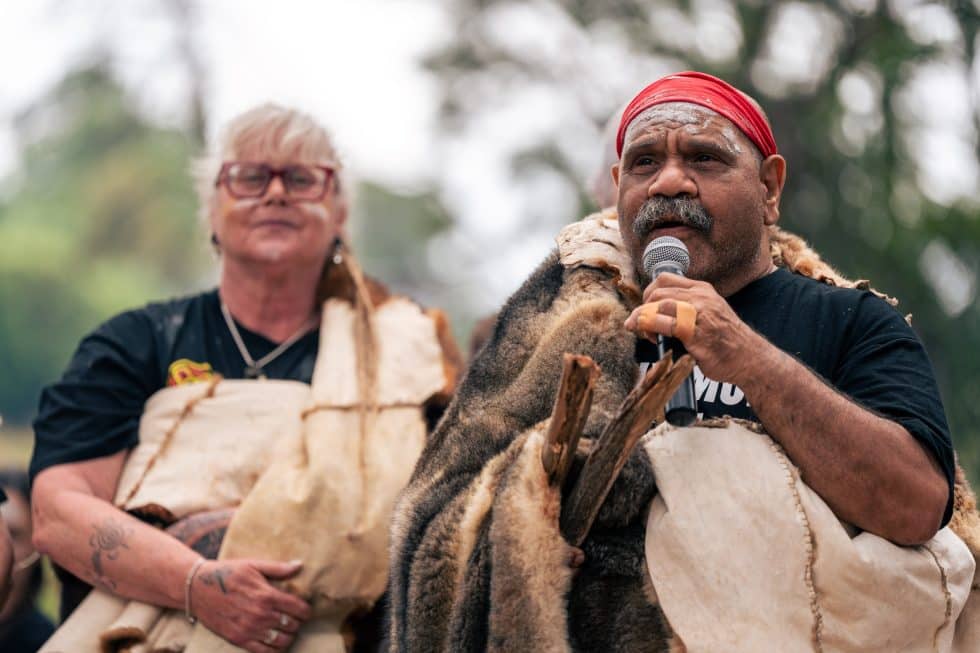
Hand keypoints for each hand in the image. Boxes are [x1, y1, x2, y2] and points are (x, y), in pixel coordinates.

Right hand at [191, 558, 311, 651]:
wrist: (198, 589)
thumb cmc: (227, 573)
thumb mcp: (253, 565)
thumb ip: (278, 568)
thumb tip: (299, 566)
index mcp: (267, 596)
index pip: (299, 609)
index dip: (306, 610)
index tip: (304, 608)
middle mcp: (261, 615)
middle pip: (293, 626)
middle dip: (297, 622)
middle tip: (293, 617)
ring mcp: (250, 630)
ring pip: (282, 641)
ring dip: (288, 636)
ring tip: (285, 629)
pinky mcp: (239, 640)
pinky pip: (264, 652)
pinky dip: (274, 649)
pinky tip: (273, 641)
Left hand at [624, 272, 766, 383]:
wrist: (750, 359)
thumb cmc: (725, 341)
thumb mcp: (708, 313)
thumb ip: (686, 307)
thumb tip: (654, 312)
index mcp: (702, 290)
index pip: (664, 279)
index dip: (648, 293)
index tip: (645, 310)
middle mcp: (700, 297)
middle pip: (658, 292)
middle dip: (642, 309)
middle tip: (640, 326)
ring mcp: (699, 312)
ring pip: (658, 304)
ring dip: (643, 318)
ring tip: (644, 333)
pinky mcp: (695, 332)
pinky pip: (664, 323)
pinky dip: (650, 327)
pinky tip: (652, 338)